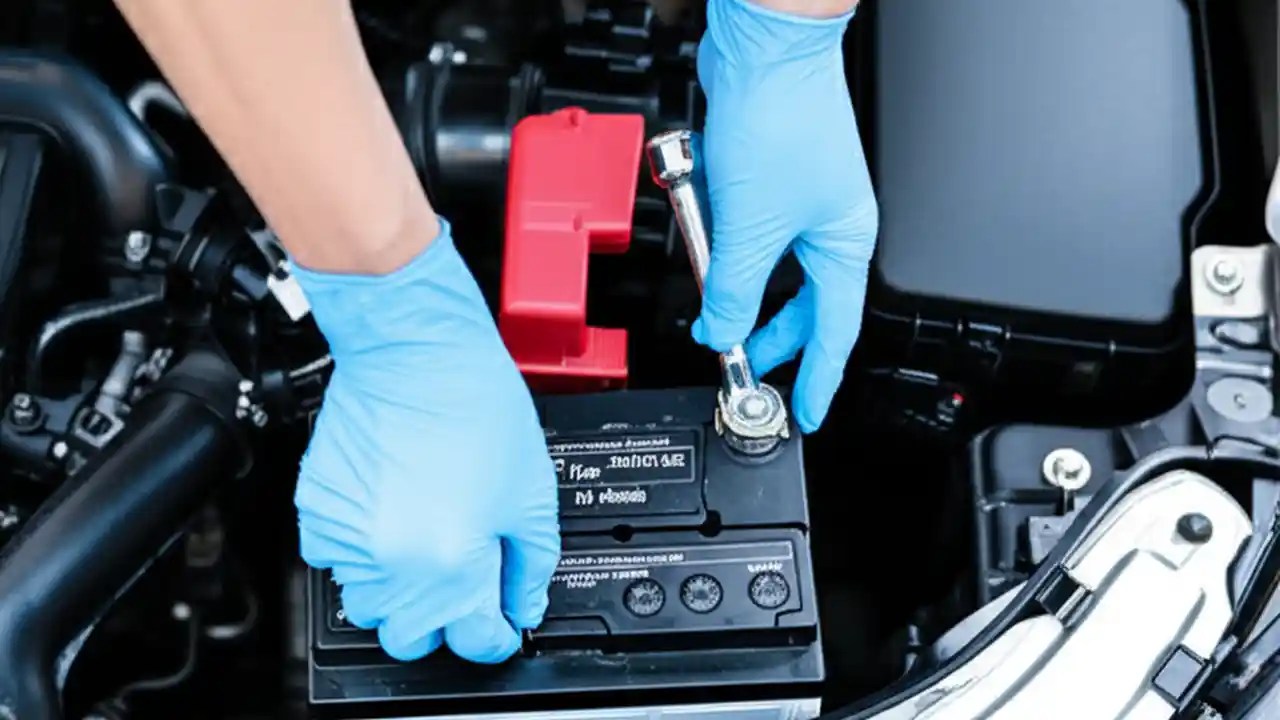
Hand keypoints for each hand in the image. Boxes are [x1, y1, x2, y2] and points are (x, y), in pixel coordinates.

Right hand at [291, 218, 559, 662]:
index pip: (473, 640)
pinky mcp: (318, 515)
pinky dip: (364, 551)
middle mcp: (394, 563)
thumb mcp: (531, 493)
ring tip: (427, 531)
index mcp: (452, 563)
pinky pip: (336, 562)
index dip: (495, 634)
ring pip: (371, 603)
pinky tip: (394, 510)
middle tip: (464, 575)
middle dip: (443, 618)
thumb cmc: (474, 406)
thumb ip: (530, 563)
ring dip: (400, 587)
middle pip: (412, 638)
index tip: (500, 622)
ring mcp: (349, 541)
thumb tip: (523, 603)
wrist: (414, 352)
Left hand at [695, 0, 877, 431]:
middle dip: (765, 332)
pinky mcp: (762, 175)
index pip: (834, 330)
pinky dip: (719, 233)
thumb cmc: (783, 118)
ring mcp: (794, 198)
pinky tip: (701, 223)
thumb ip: (733, 288)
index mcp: (844, 242)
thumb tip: (721, 330)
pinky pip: (740, 224)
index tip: (807, 411)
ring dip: (731, 274)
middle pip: (797, 301)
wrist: (763, 47)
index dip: (818, 377)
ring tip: (708, 286)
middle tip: (742, 361)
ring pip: (762, 260)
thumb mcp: (751, 226)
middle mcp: (825, 222)